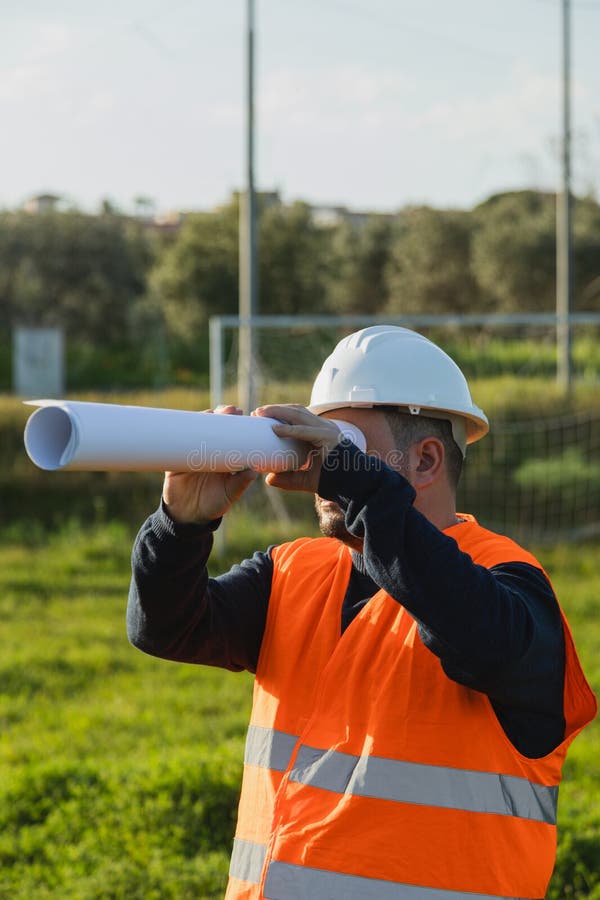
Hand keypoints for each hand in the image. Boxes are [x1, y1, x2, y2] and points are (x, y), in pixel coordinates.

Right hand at [163, 405, 257, 524]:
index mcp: (225, 457)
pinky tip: (187, 421)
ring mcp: (193, 451)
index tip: (242, 414)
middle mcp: (210, 451)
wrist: (187, 516)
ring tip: (212, 413)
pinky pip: (178, 440)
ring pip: (198, 429)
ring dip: (205, 417)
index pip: (232, 435)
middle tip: (230, 410)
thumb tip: (253, 471)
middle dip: (223, 415)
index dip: (236, 423)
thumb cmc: (213, 505)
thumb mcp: (228, 495)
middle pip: (216, 427)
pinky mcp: (176, 458)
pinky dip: (181, 430)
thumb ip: (239, 484)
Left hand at [252, 404, 342, 492]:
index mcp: (320, 431)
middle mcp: (324, 427)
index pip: (298, 415)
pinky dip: (290, 430)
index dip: (279, 412)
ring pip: (300, 415)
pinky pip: (305, 431)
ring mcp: (327, 430)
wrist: (353, 487)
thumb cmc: (332, 481)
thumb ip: (288, 478)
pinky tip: (275, 430)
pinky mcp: (329, 438)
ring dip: (279, 412)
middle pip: (297, 411)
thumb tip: (268, 479)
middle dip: (276, 409)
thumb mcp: (305, 479)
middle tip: (257, 412)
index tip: (260, 415)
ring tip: (262, 414)